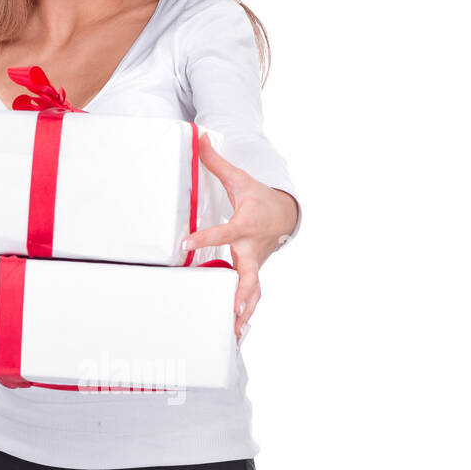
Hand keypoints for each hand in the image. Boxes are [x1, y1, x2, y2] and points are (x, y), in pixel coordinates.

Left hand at [182, 132, 300, 339]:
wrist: (284, 215)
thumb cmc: (257, 198)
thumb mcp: (239, 179)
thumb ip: (216, 162)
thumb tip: (199, 137)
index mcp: (245, 226)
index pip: (224, 233)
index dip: (206, 238)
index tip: (186, 245)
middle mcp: (251, 250)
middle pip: (249, 274)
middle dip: (243, 292)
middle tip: (234, 307)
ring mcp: (255, 265)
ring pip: (253, 292)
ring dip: (245, 312)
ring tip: (234, 332)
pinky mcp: (254, 274)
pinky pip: (250, 297)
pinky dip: (245, 314)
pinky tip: (235, 332)